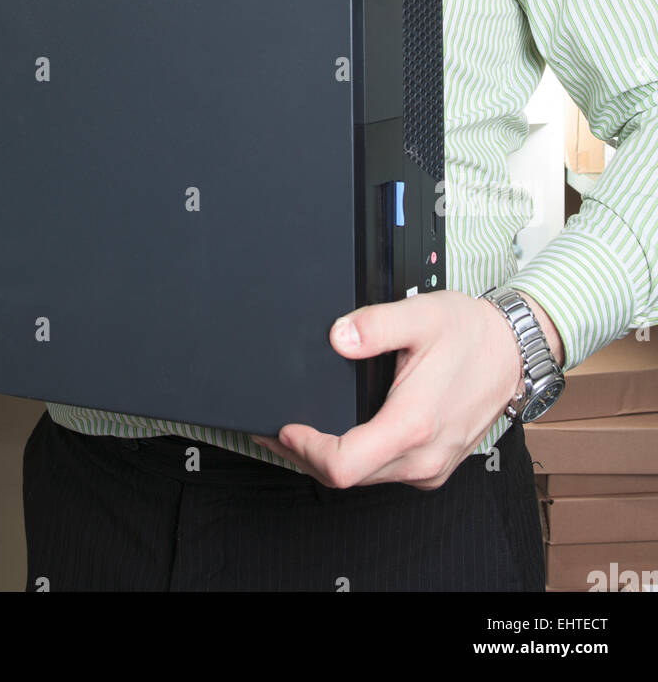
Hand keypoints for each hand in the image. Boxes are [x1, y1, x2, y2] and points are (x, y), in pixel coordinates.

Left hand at [251, 290, 526, 489]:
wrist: (514, 351)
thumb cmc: (471, 334)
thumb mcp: (420, 314)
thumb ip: (374, 324)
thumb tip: (338, 337)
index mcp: (413, 424)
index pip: (344, 465)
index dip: (305, 450)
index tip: (284, 427)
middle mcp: (422, 457)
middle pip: (347, 477)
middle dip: (307, 454)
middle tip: (278, 428)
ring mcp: (430, 466)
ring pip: (365, 478)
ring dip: (330, 459)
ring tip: (303, 430)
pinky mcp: (434, 466)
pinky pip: (384, 472)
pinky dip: (357, 459)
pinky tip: (342, 433)